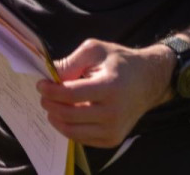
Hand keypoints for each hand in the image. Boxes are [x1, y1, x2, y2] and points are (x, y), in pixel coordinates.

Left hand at [36, 39, 171, 148]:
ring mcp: (114, 130)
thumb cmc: (120, 63)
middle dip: (49, 104)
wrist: (148, 81)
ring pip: (71, 130)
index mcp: (110, 87)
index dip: (51, 90)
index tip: (41, 84)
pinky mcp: (112, 139)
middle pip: (68, 114)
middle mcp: (113, 112)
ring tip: (52, 104)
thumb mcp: (95, 50)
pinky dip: (68, 127)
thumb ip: (71, 62)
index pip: (71, 94)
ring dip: (56, 118)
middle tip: (44, 95)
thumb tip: (50, 76)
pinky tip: (66, 114)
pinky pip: (81, 138)